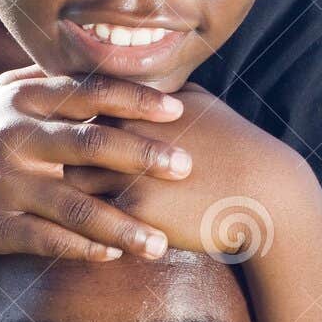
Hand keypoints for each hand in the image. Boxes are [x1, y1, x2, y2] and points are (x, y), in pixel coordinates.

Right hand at [0, 66, 193, 261]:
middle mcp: (12, 136)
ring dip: (123, 225)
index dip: (135, 100)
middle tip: (185, 168)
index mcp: (22, 99)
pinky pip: (47, 239)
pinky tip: (114, 255)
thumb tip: (107, 53)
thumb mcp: (0, 100)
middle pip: (90, 143)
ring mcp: (2, 182)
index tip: (178, 112)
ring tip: (160, 243)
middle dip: (143, 155)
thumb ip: (48, 79)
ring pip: (74, 205)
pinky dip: (83, 248)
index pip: (88, 92)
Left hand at [64, 82, 293, 255]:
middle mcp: (127, 132)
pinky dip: (84, 225)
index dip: (67, 126)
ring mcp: (127, 171)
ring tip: (68, 207)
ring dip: (69, 195)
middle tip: (55, 176)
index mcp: (136, 105)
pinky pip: (91, 219)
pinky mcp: (135, 211)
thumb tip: (140, 90)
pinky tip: (85, 231)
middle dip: (62, 161)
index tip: (60, 141)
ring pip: (72, 183)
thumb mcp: (199, 104)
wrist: (266, 192)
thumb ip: (160, 95)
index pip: (78, 109)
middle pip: (67, 145)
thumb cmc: (236, 146)